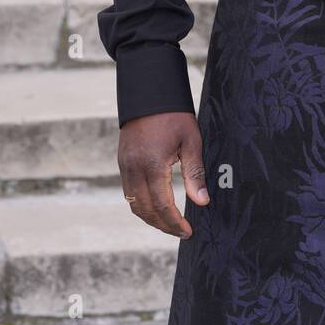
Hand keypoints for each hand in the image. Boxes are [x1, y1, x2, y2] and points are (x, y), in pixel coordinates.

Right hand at [119, 110, 208, 237]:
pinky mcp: (122, 162)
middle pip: (145, 210)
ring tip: (169, 224)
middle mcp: (134, 169)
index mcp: (152, 164)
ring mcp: (125, 166)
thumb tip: (202, 202)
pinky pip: (129, 192)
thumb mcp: (191, 141)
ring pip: (134, 204)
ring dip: (150, 218)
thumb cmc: (174, 115)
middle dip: (163, 225)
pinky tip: (156, 206)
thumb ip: (195, 173)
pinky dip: (141, 205)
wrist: (148, 92)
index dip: (174, 223)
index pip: (162, 205)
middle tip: (181, 232)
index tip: (188, 232)